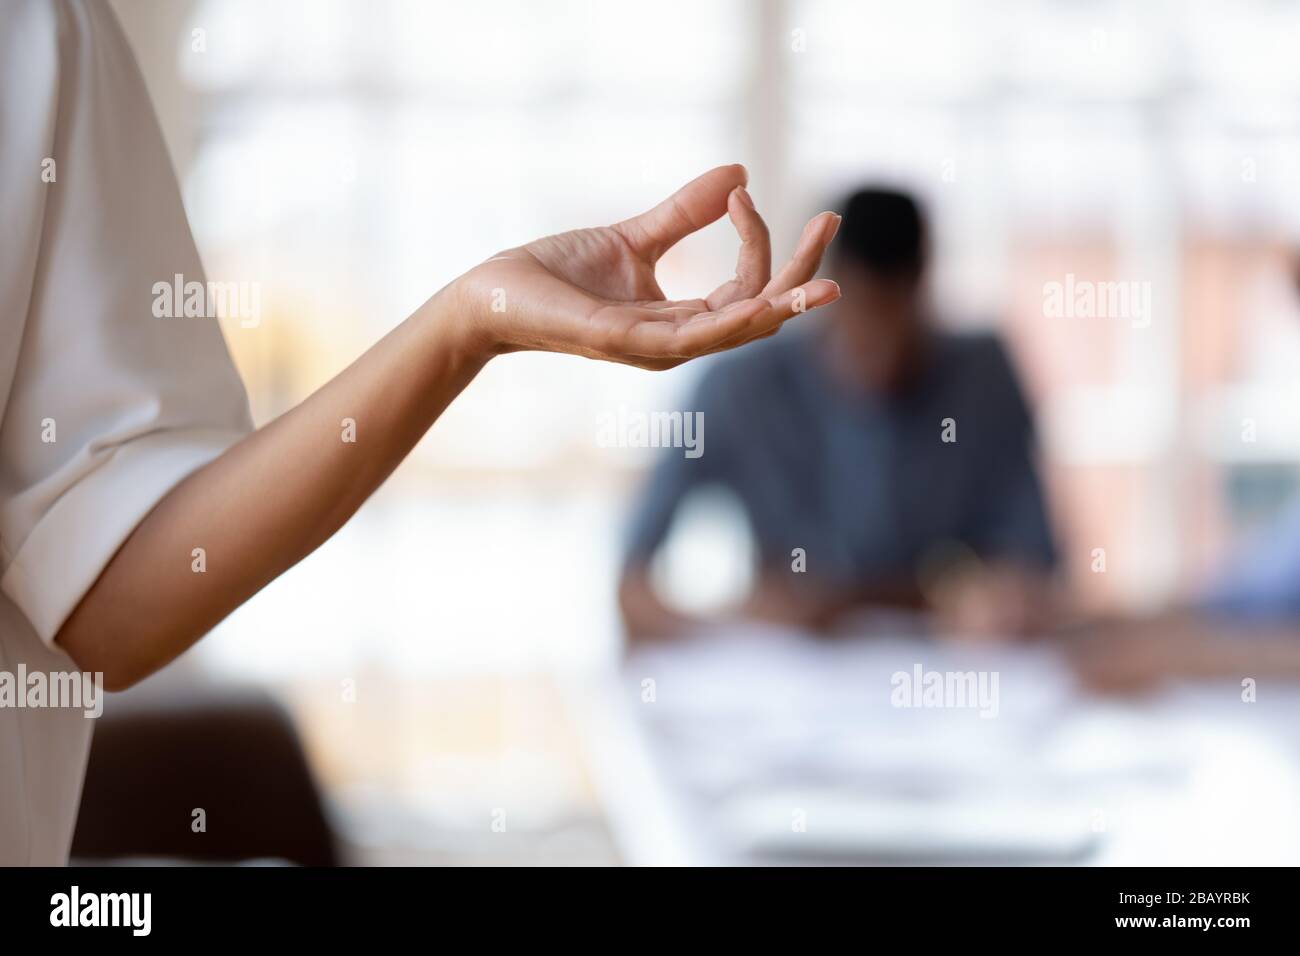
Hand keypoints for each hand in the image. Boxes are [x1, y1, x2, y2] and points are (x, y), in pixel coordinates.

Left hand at [448, 164, 840, 368]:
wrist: (497, 292)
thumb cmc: (559, 274)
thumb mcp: (635, 237)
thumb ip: (685, 213)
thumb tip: (740, 175)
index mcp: (682, 321)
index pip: (748, 288)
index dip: (758, 240)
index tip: (742, 192)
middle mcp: (677, 341)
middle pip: (758, 313)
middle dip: (801, 276)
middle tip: (831, 222)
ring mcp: (654, 346)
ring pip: (736, 331)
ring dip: (783, 305)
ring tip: (825, 284)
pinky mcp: (626, 341)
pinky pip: (691, 338)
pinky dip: (729, 322)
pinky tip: (762, 303)